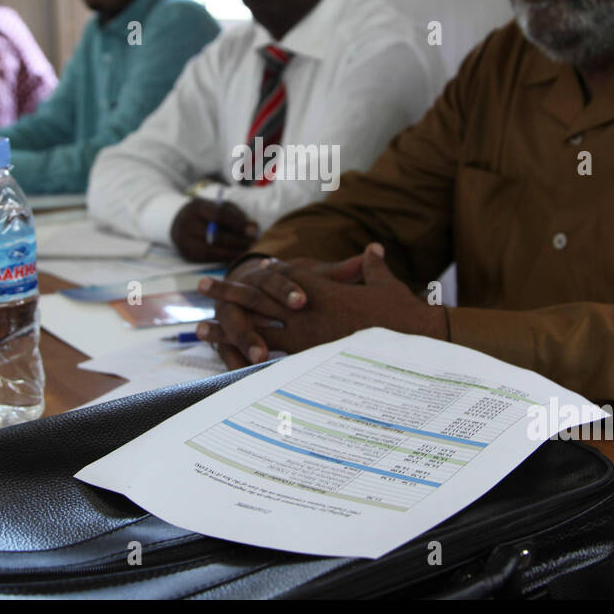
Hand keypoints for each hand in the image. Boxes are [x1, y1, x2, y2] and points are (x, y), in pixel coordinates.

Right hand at [169, 197, 258, 262]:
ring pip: (211, 250)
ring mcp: (184, 240)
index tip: (253, 230)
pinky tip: (235, 257)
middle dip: (237, 240)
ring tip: (247, 252)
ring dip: (232, 252)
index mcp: (197, 207)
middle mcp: (187, 223)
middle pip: (215, 235)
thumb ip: (236, 215)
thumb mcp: (219, 206)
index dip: (237, 223)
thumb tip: (254, 228)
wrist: (179, 222)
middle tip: (254, 244)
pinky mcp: (186, 253)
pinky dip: (223, 258)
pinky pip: (207, 259)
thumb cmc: (206, 213)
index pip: (219, 215)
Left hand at [199, 244, 447, 368]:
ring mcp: (307, 335)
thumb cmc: (402, 313)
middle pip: (259, 299)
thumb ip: (372, 268)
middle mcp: (308, 309)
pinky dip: (249, 359)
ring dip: (228, 330)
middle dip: (228, 294)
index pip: (283, 277)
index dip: (262, 275)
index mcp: (322, 290)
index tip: (247, 272)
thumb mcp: (385, 284)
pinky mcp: (309, 358)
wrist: (414, 337)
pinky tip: (226, 364)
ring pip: (257, 329)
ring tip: (199, 330)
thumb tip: (373, 250)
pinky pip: (272, 359)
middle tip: (201, 287)